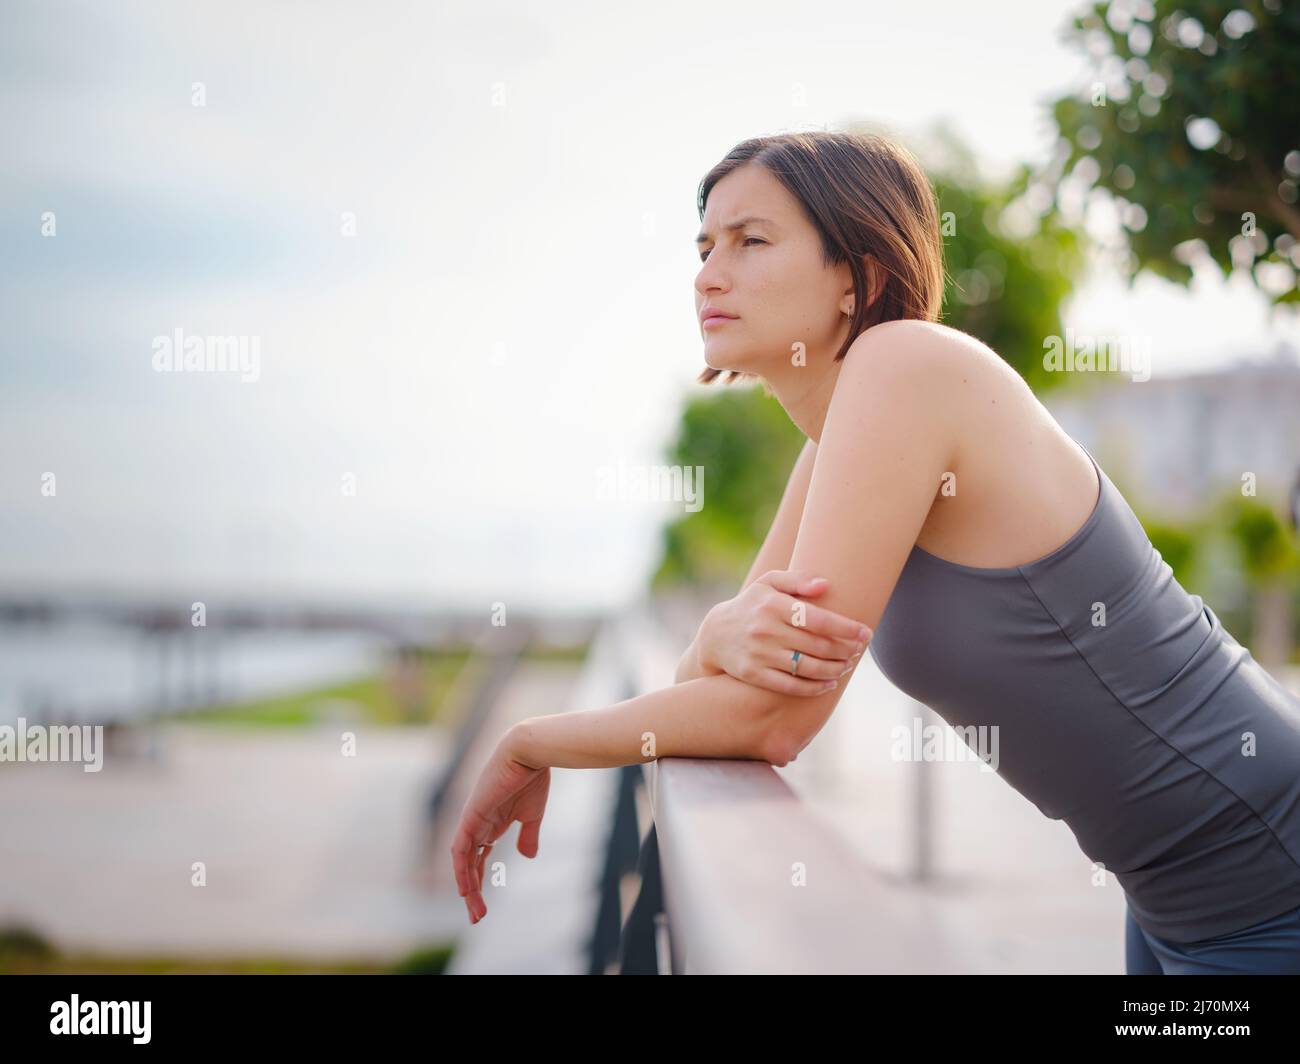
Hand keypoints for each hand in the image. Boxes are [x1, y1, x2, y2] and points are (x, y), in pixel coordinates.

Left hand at [449, 726, 550, 924]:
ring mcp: (473, 820)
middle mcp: (479, 824)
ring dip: (467, 886)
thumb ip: (528, 835)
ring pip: (463, 860)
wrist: (529, 753)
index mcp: (492, 823)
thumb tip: (528, 857)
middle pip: (469, 864)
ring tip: (475, 910)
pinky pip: (461, 847)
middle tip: (477, 916)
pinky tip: (465, 887)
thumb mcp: (532, 814)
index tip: (482, 906)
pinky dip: (461, 868)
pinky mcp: (472, 815)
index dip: (479, 881)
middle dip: (472, 891)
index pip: (479, 858)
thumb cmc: (532, 777)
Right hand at [698, 569, 870, 695]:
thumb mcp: (768, 583)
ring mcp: (759, 654)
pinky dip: (814, 687)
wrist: (715, 634)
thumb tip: (826, 585)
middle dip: (844, 650)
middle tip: (858, 651)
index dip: (846, 629)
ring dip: (834, 669)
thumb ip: (797, 580)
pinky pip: (791, 685)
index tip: (865, 633)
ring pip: (808, 667)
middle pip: (817, 645)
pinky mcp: (754, 674)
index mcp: (773, 604)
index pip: (819, 619)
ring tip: (846, 666)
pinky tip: (829, 684)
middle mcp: (765, 629)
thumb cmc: (751, 605)